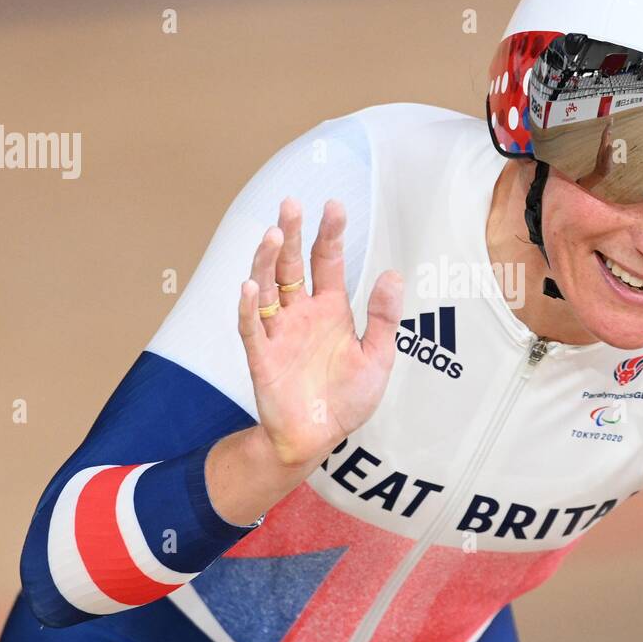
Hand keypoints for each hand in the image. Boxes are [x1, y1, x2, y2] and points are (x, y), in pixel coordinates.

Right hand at [237, 197, 402, 471]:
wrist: (319, 438)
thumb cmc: (347, 398)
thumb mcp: (377, 356)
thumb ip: (383, 317)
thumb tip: (392, 274)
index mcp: (329, 308)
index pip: (326, 261)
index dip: (329, 233)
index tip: (334, 205)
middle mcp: (300, 313)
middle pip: (290, 264)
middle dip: (290, 233)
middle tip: (291, 204)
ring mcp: (278, 332)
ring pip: (266, 287)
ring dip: (266, 260)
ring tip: (272, 234)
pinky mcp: (261, 356)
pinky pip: (251, 327)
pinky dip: (249, 306)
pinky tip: (250, 286)